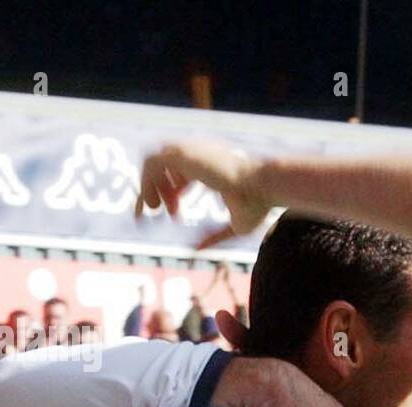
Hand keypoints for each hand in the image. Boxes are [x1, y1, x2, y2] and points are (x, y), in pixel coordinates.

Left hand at [138, 141, 268, 249]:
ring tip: (154, 208)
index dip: (172, 189)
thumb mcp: (235, 227)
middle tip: (163, 211)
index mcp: (213, 163)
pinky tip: (155, 203)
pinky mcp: (182, 154)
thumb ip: (213, 236)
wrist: (263, 187)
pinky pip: (152, 163)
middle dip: (159, 186)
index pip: (182, 169)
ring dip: (150, 184)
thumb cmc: (258, 205)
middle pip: (166, 163)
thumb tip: (194, 251)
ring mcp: (190, 150)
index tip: (171, 212)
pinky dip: (147, 183)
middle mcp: (200, 153)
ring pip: (155, 161)